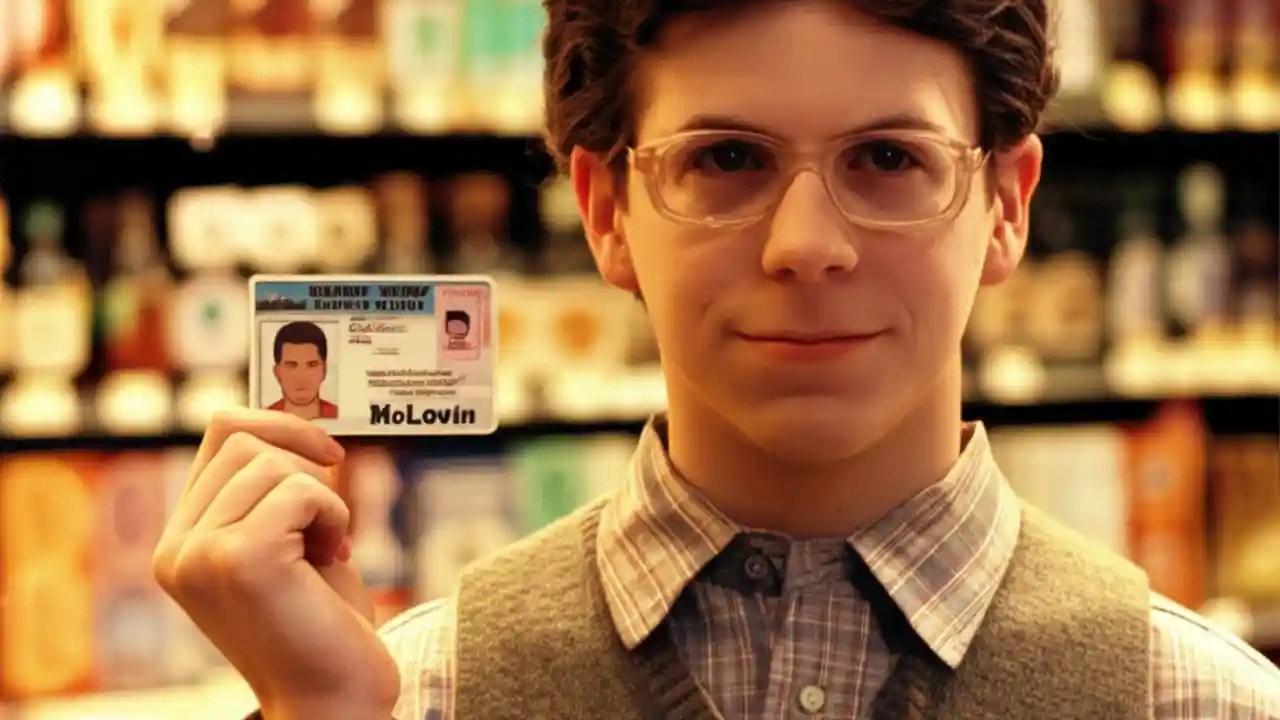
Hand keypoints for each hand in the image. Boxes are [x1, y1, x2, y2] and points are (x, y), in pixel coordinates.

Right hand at [153, 409, 398, 719]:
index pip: (220, 435)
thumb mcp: (287, 543)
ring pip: (274, 463)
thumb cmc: (322, 621)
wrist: (335, 696)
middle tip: (326, 526)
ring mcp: (201, 554)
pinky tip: (335, 557)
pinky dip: (334, 515)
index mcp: (180, 542)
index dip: (280, 426)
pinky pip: (302, 491)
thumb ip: (270, 491)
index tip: (326, 454)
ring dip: (323, 499)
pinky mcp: (240, 560)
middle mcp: (176, 548)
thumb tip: (285, 423)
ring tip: (328, 551)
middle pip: (243, 439)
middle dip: (305, 468)